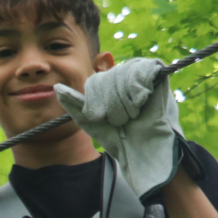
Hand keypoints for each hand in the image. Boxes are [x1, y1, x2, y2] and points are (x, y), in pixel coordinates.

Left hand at [55, 58, 183, 200]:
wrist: (140, 151)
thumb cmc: (116, 139)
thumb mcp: (89, 121)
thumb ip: (74, 103)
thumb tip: (56, 87)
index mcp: (109, 89)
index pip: (96, 80)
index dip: (95, 97)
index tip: (100, 118)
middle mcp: (126, 81)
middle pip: (111, 73)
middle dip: (111, 100)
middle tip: (119, 120)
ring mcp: (144, 79)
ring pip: (127, 69)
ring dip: (124, 96)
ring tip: (132, 114)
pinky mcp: (160, 79)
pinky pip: (148, 66)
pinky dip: (139, 83)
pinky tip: (140, 101)